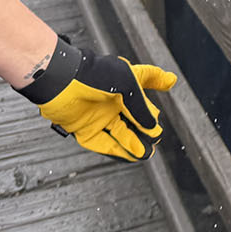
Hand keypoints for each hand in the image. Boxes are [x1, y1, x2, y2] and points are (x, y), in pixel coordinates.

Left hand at [17, 37, 177, 161]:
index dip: (158, 79)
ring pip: (122, 133)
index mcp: (124, 82)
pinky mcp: (86, 130)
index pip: (144, 79)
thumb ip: (142, 107)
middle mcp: (113, 99)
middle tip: (156, 135)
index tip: (169, 81)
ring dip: (135, 143)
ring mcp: (100, 115)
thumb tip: (152, 126)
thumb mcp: (127, 85)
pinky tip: (132, 156)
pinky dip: (119, 151)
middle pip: (135, 115)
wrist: (61, 83)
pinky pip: (105, 144)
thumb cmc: (93, 75)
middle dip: (147, 126)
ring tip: (147, 152)